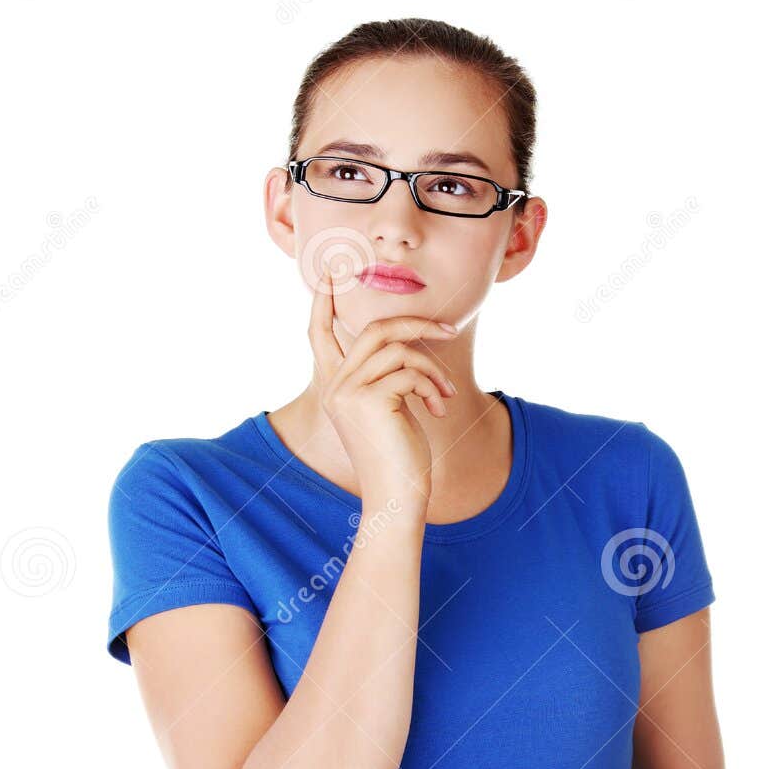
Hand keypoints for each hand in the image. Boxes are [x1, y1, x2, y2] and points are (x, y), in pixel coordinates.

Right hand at [308, 265, 458, 515]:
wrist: (396, 498)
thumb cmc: (398, 459)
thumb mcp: (388, 411)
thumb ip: (386, 378)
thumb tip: (407, 347)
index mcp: (333, 388)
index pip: (319, 334)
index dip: (323, 301)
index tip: (330, 270)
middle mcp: (335, 386)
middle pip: (374, 330)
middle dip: (415, 325)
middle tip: (449, 332)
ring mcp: (349, 392)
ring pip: (396, 347)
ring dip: (432, 366)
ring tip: (447, 392)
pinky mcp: (371, 399)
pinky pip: (410, 370)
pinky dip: (432, 386)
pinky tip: (439, 409)